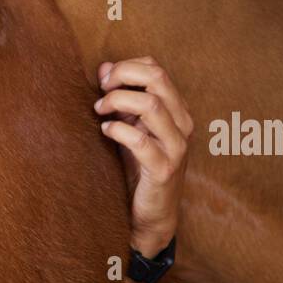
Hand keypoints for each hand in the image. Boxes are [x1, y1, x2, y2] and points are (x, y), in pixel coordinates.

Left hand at [94, 57, 193, 257]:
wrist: (152, 215)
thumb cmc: (139, 169)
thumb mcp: (130, 128)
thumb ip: (121, 99)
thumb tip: (104, 68)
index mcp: (176, 110)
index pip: (156, 69)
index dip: (127, 67)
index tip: (104, 80)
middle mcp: (182, 124)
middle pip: (157, 79)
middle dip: (123, 77)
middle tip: (101, 91)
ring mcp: (176, 147)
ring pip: (152, 105)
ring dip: (118, 101)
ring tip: (100, 111)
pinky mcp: (163, 169)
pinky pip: (141, 141)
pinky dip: (118, 131)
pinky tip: (106, 131)